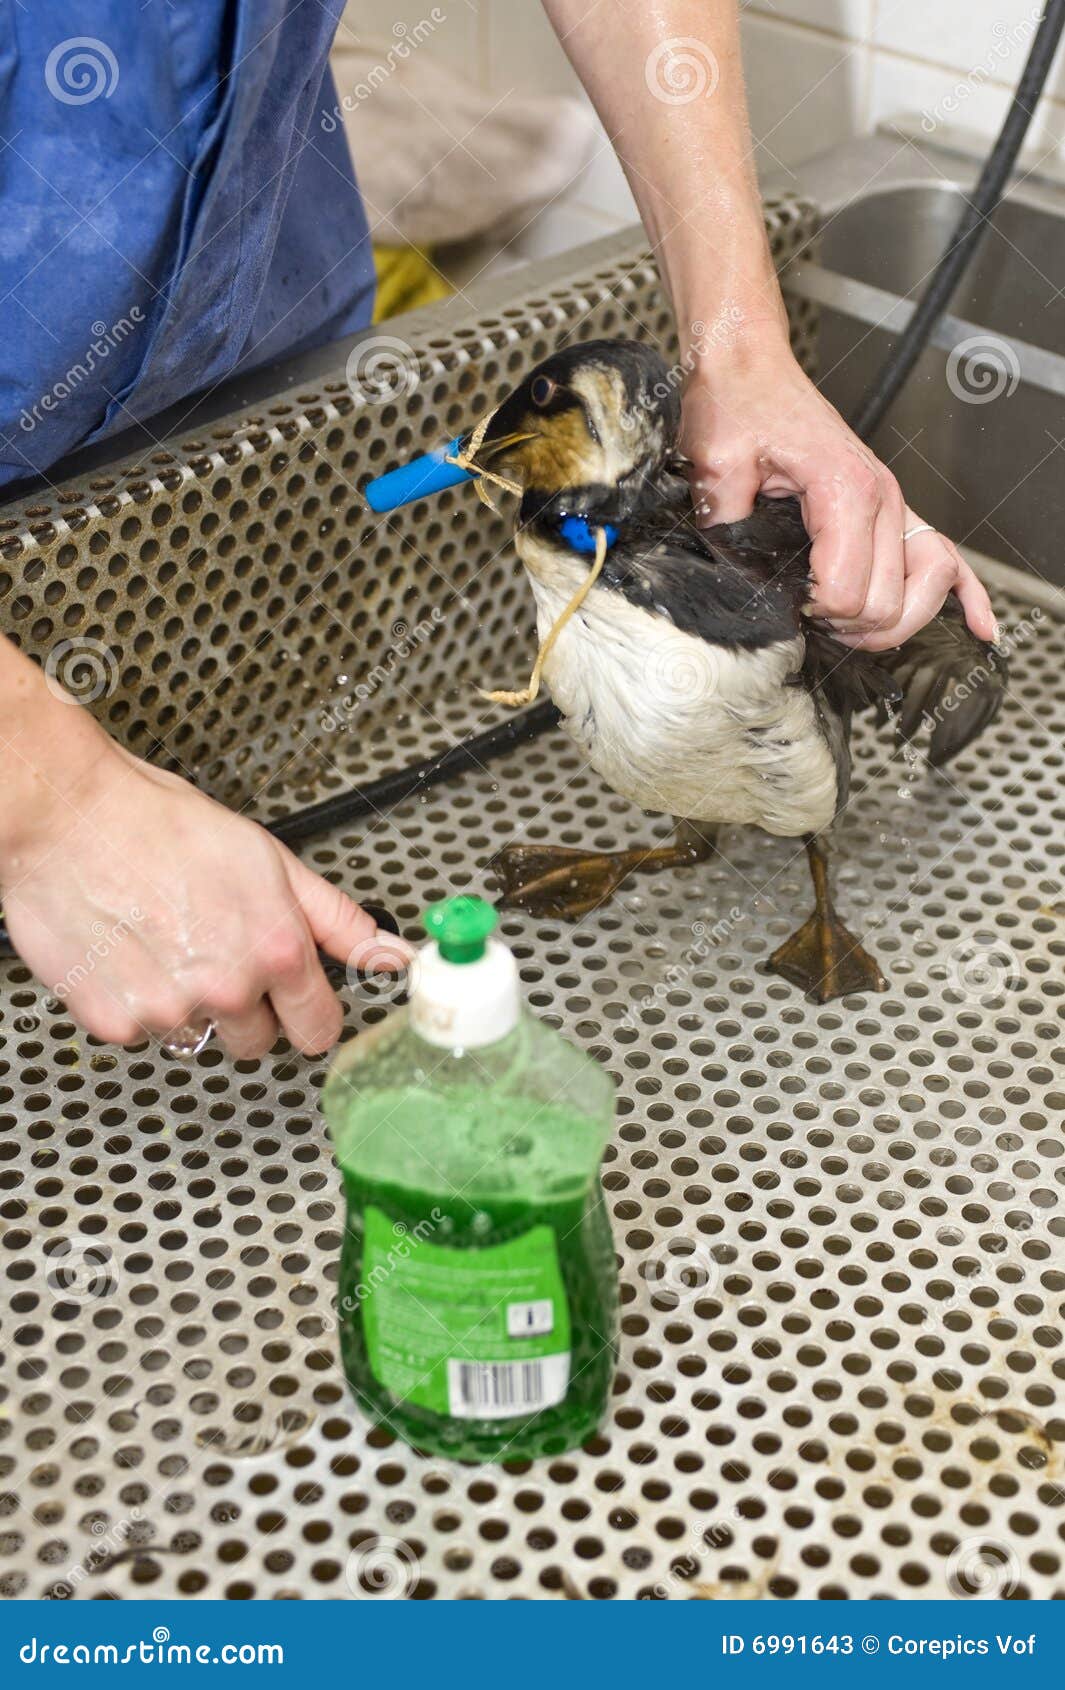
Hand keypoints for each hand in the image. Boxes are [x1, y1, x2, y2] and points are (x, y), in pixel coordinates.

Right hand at [1, 735, 410, 1055]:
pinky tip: (132, 954)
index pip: (319, 1029)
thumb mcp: (270, 860)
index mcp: (275, 950)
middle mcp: (226, 988)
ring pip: (197, 1035)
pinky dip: (136, 1003)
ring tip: (168, 944)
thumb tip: (389, 955)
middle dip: (247, 1008)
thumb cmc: (161, 825)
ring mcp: (168, 1010)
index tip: (298, 1002)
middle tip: (218, 954)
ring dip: (188, 1004)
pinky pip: (140, 1032)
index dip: (310, 1012)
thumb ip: (336, 920)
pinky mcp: (113, 1021)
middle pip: (259, 1041)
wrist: (70, 817)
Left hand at [680, 345, 998, 651]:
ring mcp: (895, 502)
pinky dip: (968, 595)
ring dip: (895, 622)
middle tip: (808, 617)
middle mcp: (883, 497)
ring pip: (929, 587)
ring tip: (850, 627)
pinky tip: (979, 630)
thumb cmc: (737, 404)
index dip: (814, 612)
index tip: (786, 602)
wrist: (750, 366)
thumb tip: (738, 578)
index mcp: (844, 489)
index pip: (848, 591)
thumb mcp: (716, 465)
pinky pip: (948, 556)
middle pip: (889, 602)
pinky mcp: (894, 507)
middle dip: (847, 625)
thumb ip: (727, 524)